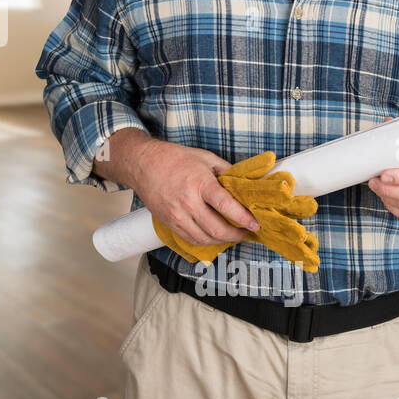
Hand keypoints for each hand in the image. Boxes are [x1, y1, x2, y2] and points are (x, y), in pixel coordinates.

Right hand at [131, 141, 259, 245]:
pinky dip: (205, 241)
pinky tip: (213, 236)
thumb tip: (243, 183)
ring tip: (232, 235)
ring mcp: (176, 215)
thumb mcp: (204, 157)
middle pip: (217, 229)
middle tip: (246, 232)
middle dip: (236, 235)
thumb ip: (226, 171)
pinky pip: (190, 239)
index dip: (244, 219)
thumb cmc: (173, 158)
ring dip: (222, 240)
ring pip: (204, 238)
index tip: (255, 224)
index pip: (226, 206)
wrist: (142, 164)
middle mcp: (187, 202)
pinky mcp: (168, 222)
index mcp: (200, 183)